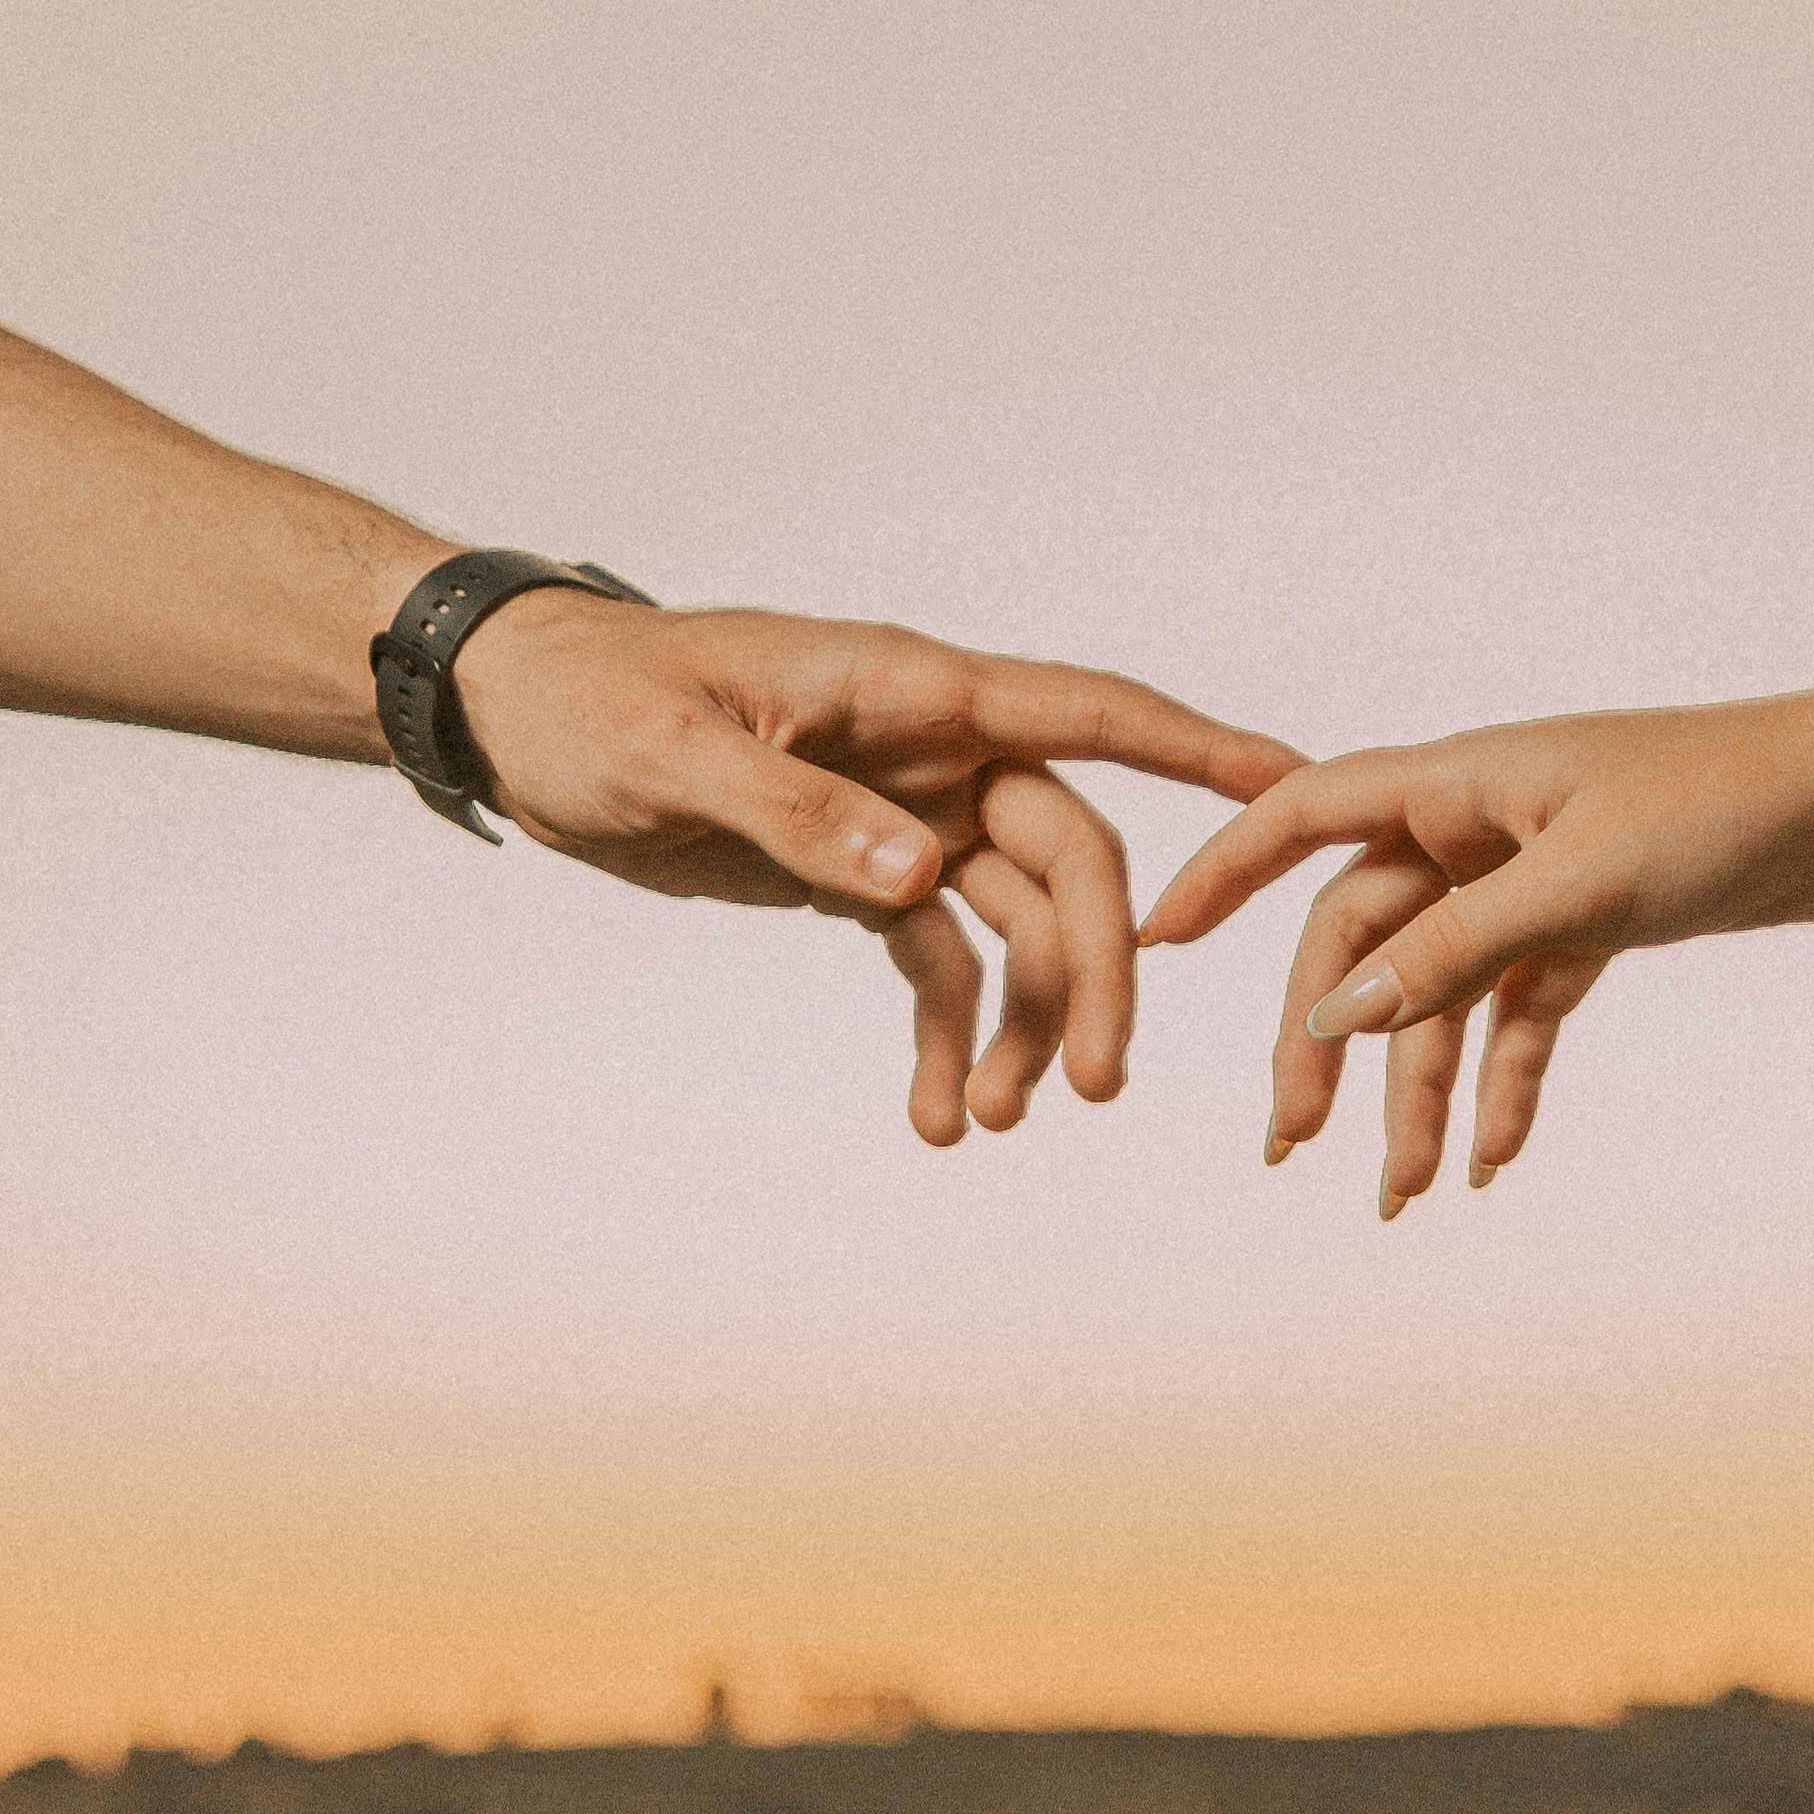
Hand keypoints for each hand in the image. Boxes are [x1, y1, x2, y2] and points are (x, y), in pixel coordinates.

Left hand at [456, 596, 1298, 1144]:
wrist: (520, 713)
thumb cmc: (593, 700)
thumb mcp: (675, 753)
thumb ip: (799, 813)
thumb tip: (919, 878)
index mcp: (910, 691)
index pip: (1086, 713)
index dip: (1197, 750)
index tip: (1293, 788)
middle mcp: (933, 750)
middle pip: (1067, 858)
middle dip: (1098, 971)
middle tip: (1096, 1088)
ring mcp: (905, 812)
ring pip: (1014, 927)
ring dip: (1023, 1025)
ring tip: (993, 1123)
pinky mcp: (862, 869)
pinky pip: (939, 962)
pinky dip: (948, 1037)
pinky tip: (939, 1117)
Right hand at [1140, 688, 1813, 1207]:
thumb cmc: (1722, 805)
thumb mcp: (1577, 885)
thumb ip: (1452, 950)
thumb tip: (1335, 1014)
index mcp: (1460, 783)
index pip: (1306, 818)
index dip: (1226, 874)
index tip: (1156, 940)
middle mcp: (1482, 826)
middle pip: (1366, 939)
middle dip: (1329, 1043)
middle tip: (1294, 1142)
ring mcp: (1535, 879)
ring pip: (1443, 995)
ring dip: (1419, 1089)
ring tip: (1402, 1192)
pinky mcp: (1592, 925)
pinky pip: (1519, 1013)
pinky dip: (1503, 1082)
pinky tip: (1490, 1157)